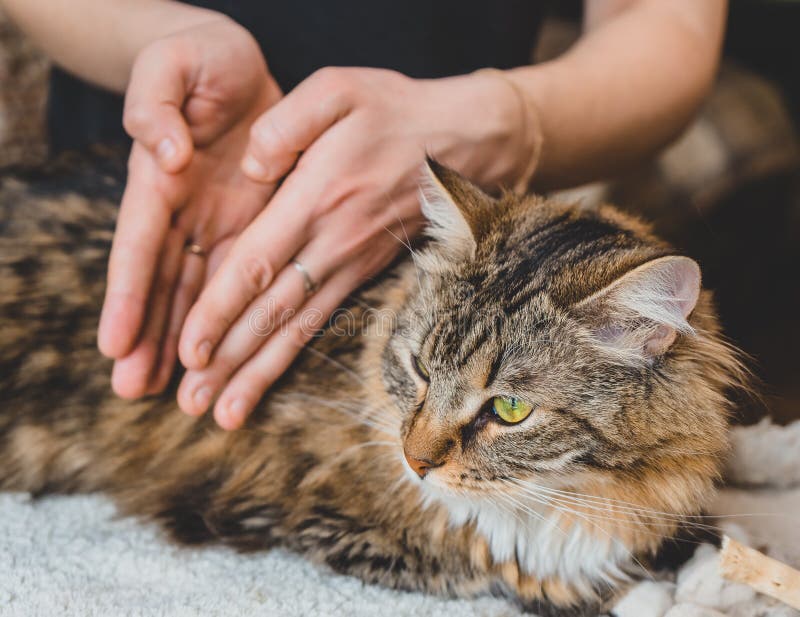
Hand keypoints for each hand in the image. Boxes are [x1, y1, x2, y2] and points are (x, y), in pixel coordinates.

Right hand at [97, 16, 282, 397]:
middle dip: (148, 336)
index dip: (128, 294)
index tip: (113, 343)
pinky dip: (230, 316)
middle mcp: (182, 211)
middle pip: (162, 282)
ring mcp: (214, 222)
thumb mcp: (171, 66)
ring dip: (185, 340)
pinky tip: (225, 352)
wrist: (233, 64)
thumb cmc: (196, 59)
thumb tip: (163, 154)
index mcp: (157, 179)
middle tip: (132, 390)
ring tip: (174, 391)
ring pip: (197, 291)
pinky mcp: (248, 224)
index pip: (138, 244)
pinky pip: (239, 277)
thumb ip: (157, 105)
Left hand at [176, 67, 530, 428]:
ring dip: (257, 373)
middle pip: (272, 312)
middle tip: (191, 404)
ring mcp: (350, 263)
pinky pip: (321, 321)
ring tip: (222, 414)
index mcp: (316, 197)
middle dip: (229, 360)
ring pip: (297, 329)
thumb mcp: (338, 89)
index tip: (188, 349)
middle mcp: (331, 241)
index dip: (220, 309)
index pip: (257, 263)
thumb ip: (284, 124)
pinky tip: (267, 378)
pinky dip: (291, 356)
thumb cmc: (397, 110)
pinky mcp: (361, 272)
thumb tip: (248, 167)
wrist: (464, 143)